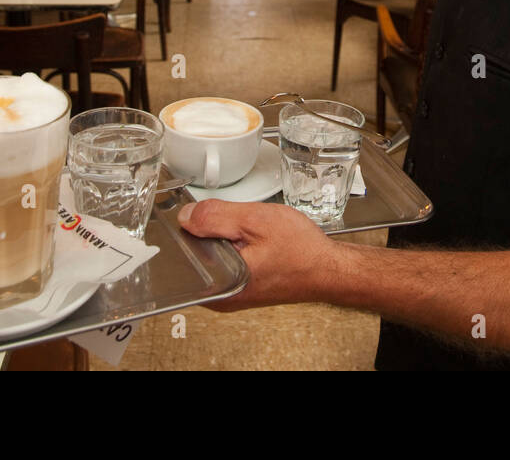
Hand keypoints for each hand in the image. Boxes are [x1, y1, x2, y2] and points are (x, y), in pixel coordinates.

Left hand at [176, 200, 339, 310]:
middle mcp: (220, 296)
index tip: (206, 213)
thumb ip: (215, 216)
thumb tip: (185, 215)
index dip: (189, 225)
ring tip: (247, 231)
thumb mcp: (256, 221)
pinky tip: (251, 239)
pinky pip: (223, 259)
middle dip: (208, 230)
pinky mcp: (238, 286)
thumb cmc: (301, 250)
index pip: (180, 252)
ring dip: (222, 236)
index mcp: (218, 285)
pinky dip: (232, 244)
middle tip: (238, 222)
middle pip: (193, 252)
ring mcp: (229, 292)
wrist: (329, 268)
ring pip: (209, 254)